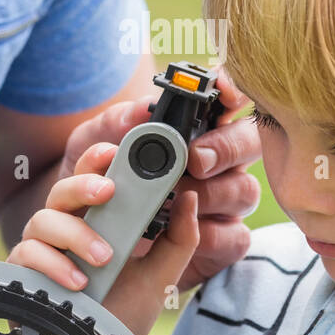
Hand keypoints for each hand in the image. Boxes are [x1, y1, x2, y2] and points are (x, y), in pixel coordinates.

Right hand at [6, 141, 201, 334]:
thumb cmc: (125, 314)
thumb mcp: (161, 275)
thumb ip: (179, 238)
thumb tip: (190, 197)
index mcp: (96, 220)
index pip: (91, 178)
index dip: (97, 159)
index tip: (115, 152)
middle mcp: (64, 228)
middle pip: (62, 189)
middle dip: (83, 184)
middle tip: (108, 191)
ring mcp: (41, 250)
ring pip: (43, 219)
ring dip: (75, 234)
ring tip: (103, 257)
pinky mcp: (23, 276)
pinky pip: (27, 255)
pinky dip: (54, 265)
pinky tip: (78, 283)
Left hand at [51, 68, 261, 294]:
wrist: (86, 231)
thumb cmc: (99, 178)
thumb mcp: (95, 144)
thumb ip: (116, 122)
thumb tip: (142, 108)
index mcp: (196, 128)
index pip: (228, 102)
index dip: (234, 93)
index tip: (224, 95)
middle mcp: (220, 161)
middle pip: (248, 144)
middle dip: (225, 148)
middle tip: (195, 159)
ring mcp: (226, 201)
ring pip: (245, 190)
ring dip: (214, 193)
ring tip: (176, 198)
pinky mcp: (223, 240)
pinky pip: (235, 236)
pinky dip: (212, 234)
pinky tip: (187, 232)